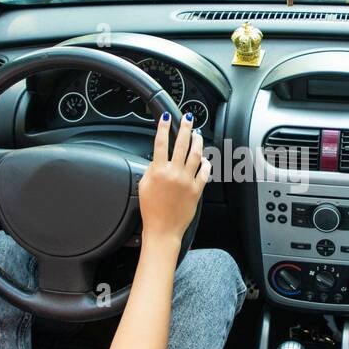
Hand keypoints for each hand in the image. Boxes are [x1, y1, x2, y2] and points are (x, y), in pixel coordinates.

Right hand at [139, 111, 209, 247]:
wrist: (162, 229)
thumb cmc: (151, 210)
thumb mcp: (144, 186)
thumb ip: (150, 169)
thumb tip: (157, 159)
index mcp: (158, 171)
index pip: (161, 143)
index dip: (163, 128)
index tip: (166, 118)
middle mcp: (174, 173)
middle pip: (181, 144)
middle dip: (185, 128)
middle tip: (188, 119)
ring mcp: (187, 181)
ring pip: (195, 155)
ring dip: (197, 142)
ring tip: (197, 135)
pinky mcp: (196, 190)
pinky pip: (204, 172)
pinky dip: (205, 163)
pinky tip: (204, 158)